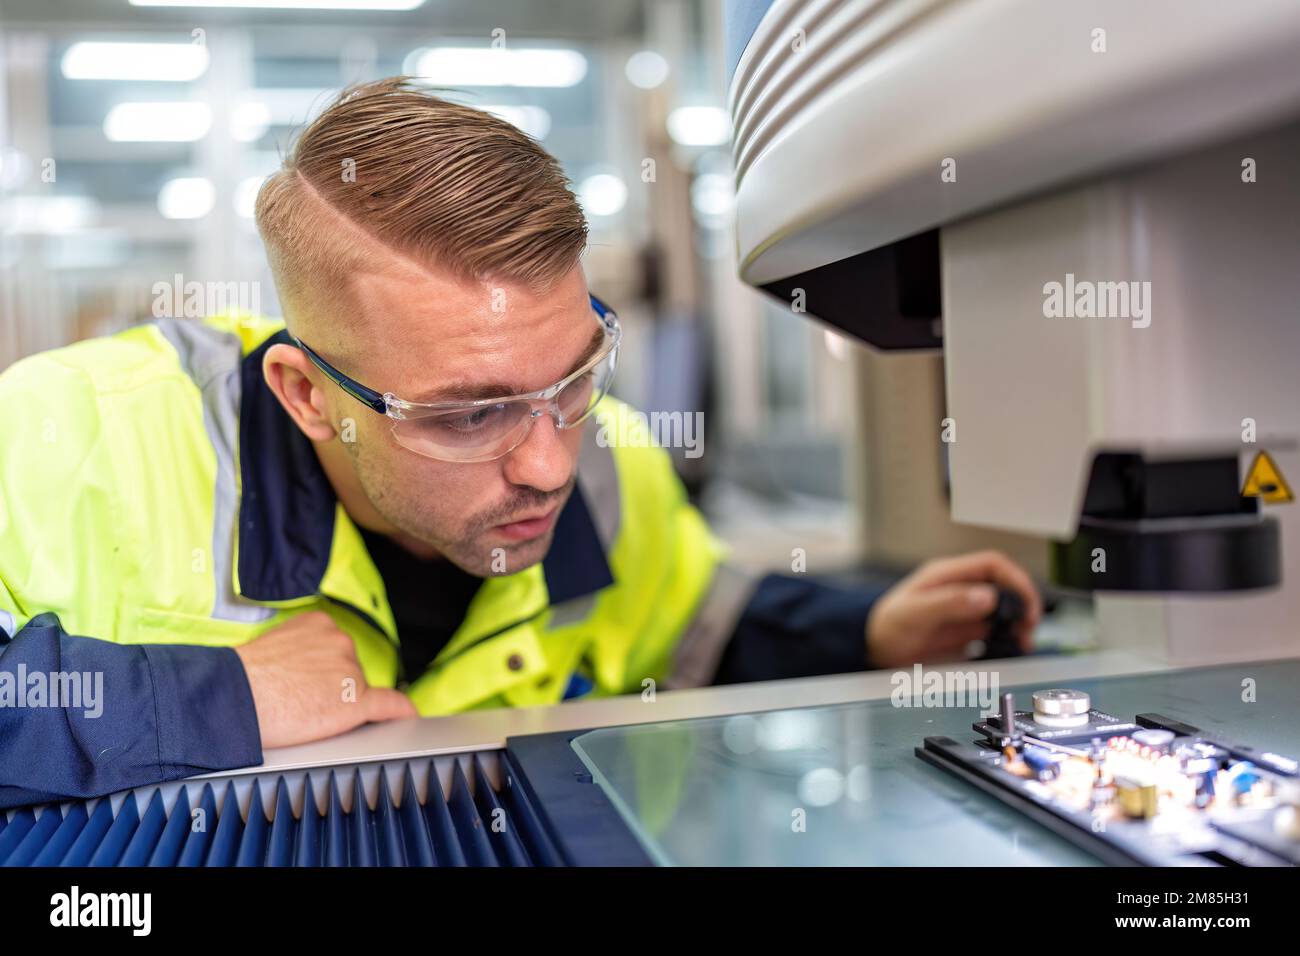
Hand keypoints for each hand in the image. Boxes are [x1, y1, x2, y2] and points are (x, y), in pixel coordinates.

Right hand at [234, 610, 417, 748]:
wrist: (235, 697)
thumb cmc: (241, 679)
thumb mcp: (273, 647)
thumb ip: (300, 651)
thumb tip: (306, 670)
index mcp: (320, 624)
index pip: (337, 650)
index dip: (325, 671)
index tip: (314, 681)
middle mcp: (341, 640)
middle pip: (350, 670)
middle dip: (331, 687)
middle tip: (298, 701)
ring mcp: (351, 670)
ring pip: (357, 692)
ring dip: (340, 704)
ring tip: (303, 712)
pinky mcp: (355, 700)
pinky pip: (387, 704)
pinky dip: (400, 710)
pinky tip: (407, 716)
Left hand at [865, 551, 1041, 667]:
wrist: (872, 649)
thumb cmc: (885, 625)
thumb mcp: (914, 613)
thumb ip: (948, 603)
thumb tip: (986, 597)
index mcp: (947, 575)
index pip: (992, 565)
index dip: (1015, 580)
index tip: (1027, 604)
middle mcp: (959, 589)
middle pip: (1004, 586)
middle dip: (1022, 603)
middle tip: (1029, 627)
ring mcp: (963, 610)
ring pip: (1003, 609)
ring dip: (1018, 623)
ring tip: (1023, 640)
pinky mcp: (963, 631)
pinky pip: (993, 630)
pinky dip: (1006, 638)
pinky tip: (1009, 648)